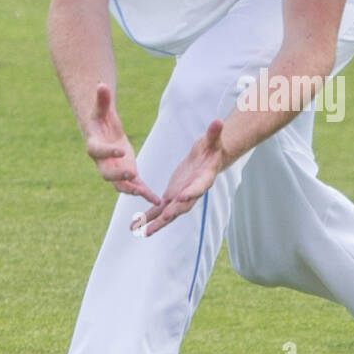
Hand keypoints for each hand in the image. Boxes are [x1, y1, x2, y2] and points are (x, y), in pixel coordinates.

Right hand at [84, 83, 159, 203]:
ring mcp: (113, 171)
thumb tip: (100, 84)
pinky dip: (144, 194)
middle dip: (119, 176)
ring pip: (120, 185)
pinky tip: (156, 199)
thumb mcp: (102, 109)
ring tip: (144, 193)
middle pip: (106, 174)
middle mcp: (102, 162)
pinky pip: (134, 187)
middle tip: (132, 174)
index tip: (120, 150)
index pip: (97, 151)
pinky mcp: (126, 174)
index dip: (107, 152)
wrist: (103, 132)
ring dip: (132, 189)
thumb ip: (102, 99)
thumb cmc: (101, 119)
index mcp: (94, 146)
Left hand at [137, 120, 225, 236]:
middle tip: (161, 221)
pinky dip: (148, 218)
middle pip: (182, 206)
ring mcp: (181, 197)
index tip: (181, 197)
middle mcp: (192, 192)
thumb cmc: (212, 147)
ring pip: (168, 213)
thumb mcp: (213, 139)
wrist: (208, 158)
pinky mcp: (171, 196)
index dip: (190, 192)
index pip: (198, 187)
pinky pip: (158, 210)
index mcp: (203, 179)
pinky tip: (135, 226)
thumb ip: (214, 133)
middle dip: (171, 214)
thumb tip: (219, 121)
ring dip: (156, 223)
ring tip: (142, 232)